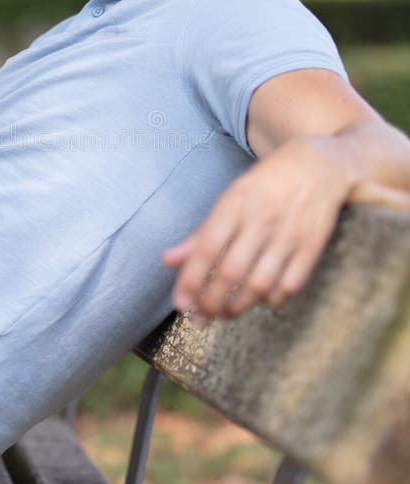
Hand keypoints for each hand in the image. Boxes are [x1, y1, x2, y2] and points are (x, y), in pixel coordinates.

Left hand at [163, 137, 351, 323]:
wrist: (317, 166)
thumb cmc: (264, 186)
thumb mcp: (229, 200)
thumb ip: (199, 234)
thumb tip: (167, 261)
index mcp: (235, 204)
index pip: (207, 248)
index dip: (191, 280)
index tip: (180, 303)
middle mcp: (261, 220)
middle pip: (231, 272)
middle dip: (211, 302)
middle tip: (201, 317)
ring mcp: (289, 235)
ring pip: (259, 285)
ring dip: (238, 307)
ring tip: (225, 313)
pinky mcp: (312, 247)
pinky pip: (289, 286)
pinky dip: (271, 300)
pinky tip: (259, 300)